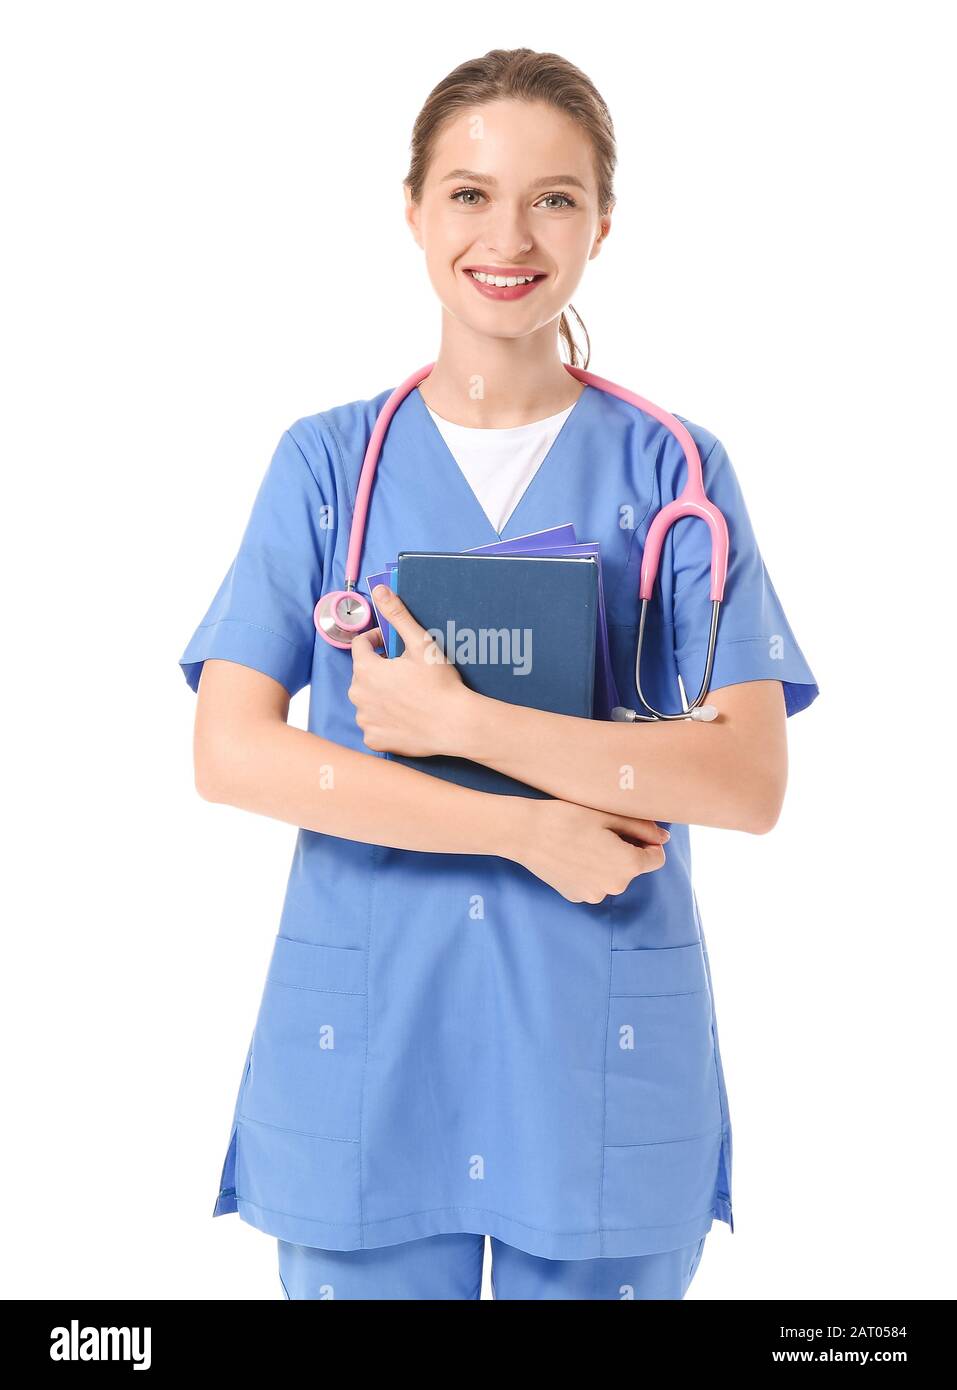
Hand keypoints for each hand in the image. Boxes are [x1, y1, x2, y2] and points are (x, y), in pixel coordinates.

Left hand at [348, 585, 469, 757]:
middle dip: (380, 670)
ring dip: (380, 696)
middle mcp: (358, 694)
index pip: (360, 646)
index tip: (391, 645)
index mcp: (366, 669)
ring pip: (367, 700)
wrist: (455, 724)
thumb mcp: (421, 643)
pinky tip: (403, 717)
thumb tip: (380, 591)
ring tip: (406, 696)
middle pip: (363, 674)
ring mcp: (365, 719)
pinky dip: (384, 721)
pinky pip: (373, 725)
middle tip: (406, 672)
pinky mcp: (373, 739)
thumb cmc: (440, 684)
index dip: (376, 641)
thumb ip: (397, 616)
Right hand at [509, 798, 669, 902]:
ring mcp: (594, 895)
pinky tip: (571, 856)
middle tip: (600, 832)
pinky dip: (589, 871)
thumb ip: (642, 828)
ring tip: (583, 843)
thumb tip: (664, 839)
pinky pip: (593, 883)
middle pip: (633, 868)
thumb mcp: (609, 816)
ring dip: (607, 862)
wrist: (526, 832)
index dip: (647, 842)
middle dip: (625, 851)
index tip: (628, 829)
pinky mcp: (576, 896)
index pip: (657, 858)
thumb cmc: (567, 817)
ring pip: (613, 876)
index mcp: (627, 865)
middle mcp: (615, 886)